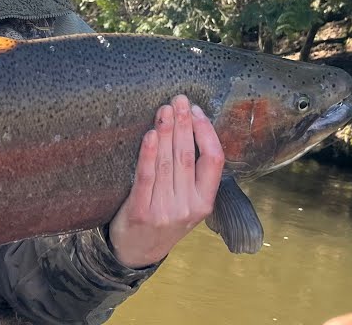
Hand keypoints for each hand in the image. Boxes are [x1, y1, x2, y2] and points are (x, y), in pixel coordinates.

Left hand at [108, 94, 224, 267]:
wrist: (137, 252)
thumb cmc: (164, 219)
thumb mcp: (188, 203)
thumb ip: (192, 174)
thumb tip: (191, 128)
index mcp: (204, 202)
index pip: (214, 160)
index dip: (206, 132)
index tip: (196, 111)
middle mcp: (188, 206)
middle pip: (188, 156)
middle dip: (184, 124)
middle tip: (178, 99)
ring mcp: (165, 210)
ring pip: (168, 162)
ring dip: (166, 131)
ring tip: (164, 110)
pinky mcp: (140, 212)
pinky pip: (146, 177)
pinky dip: (148, 154)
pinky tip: (150, 135)